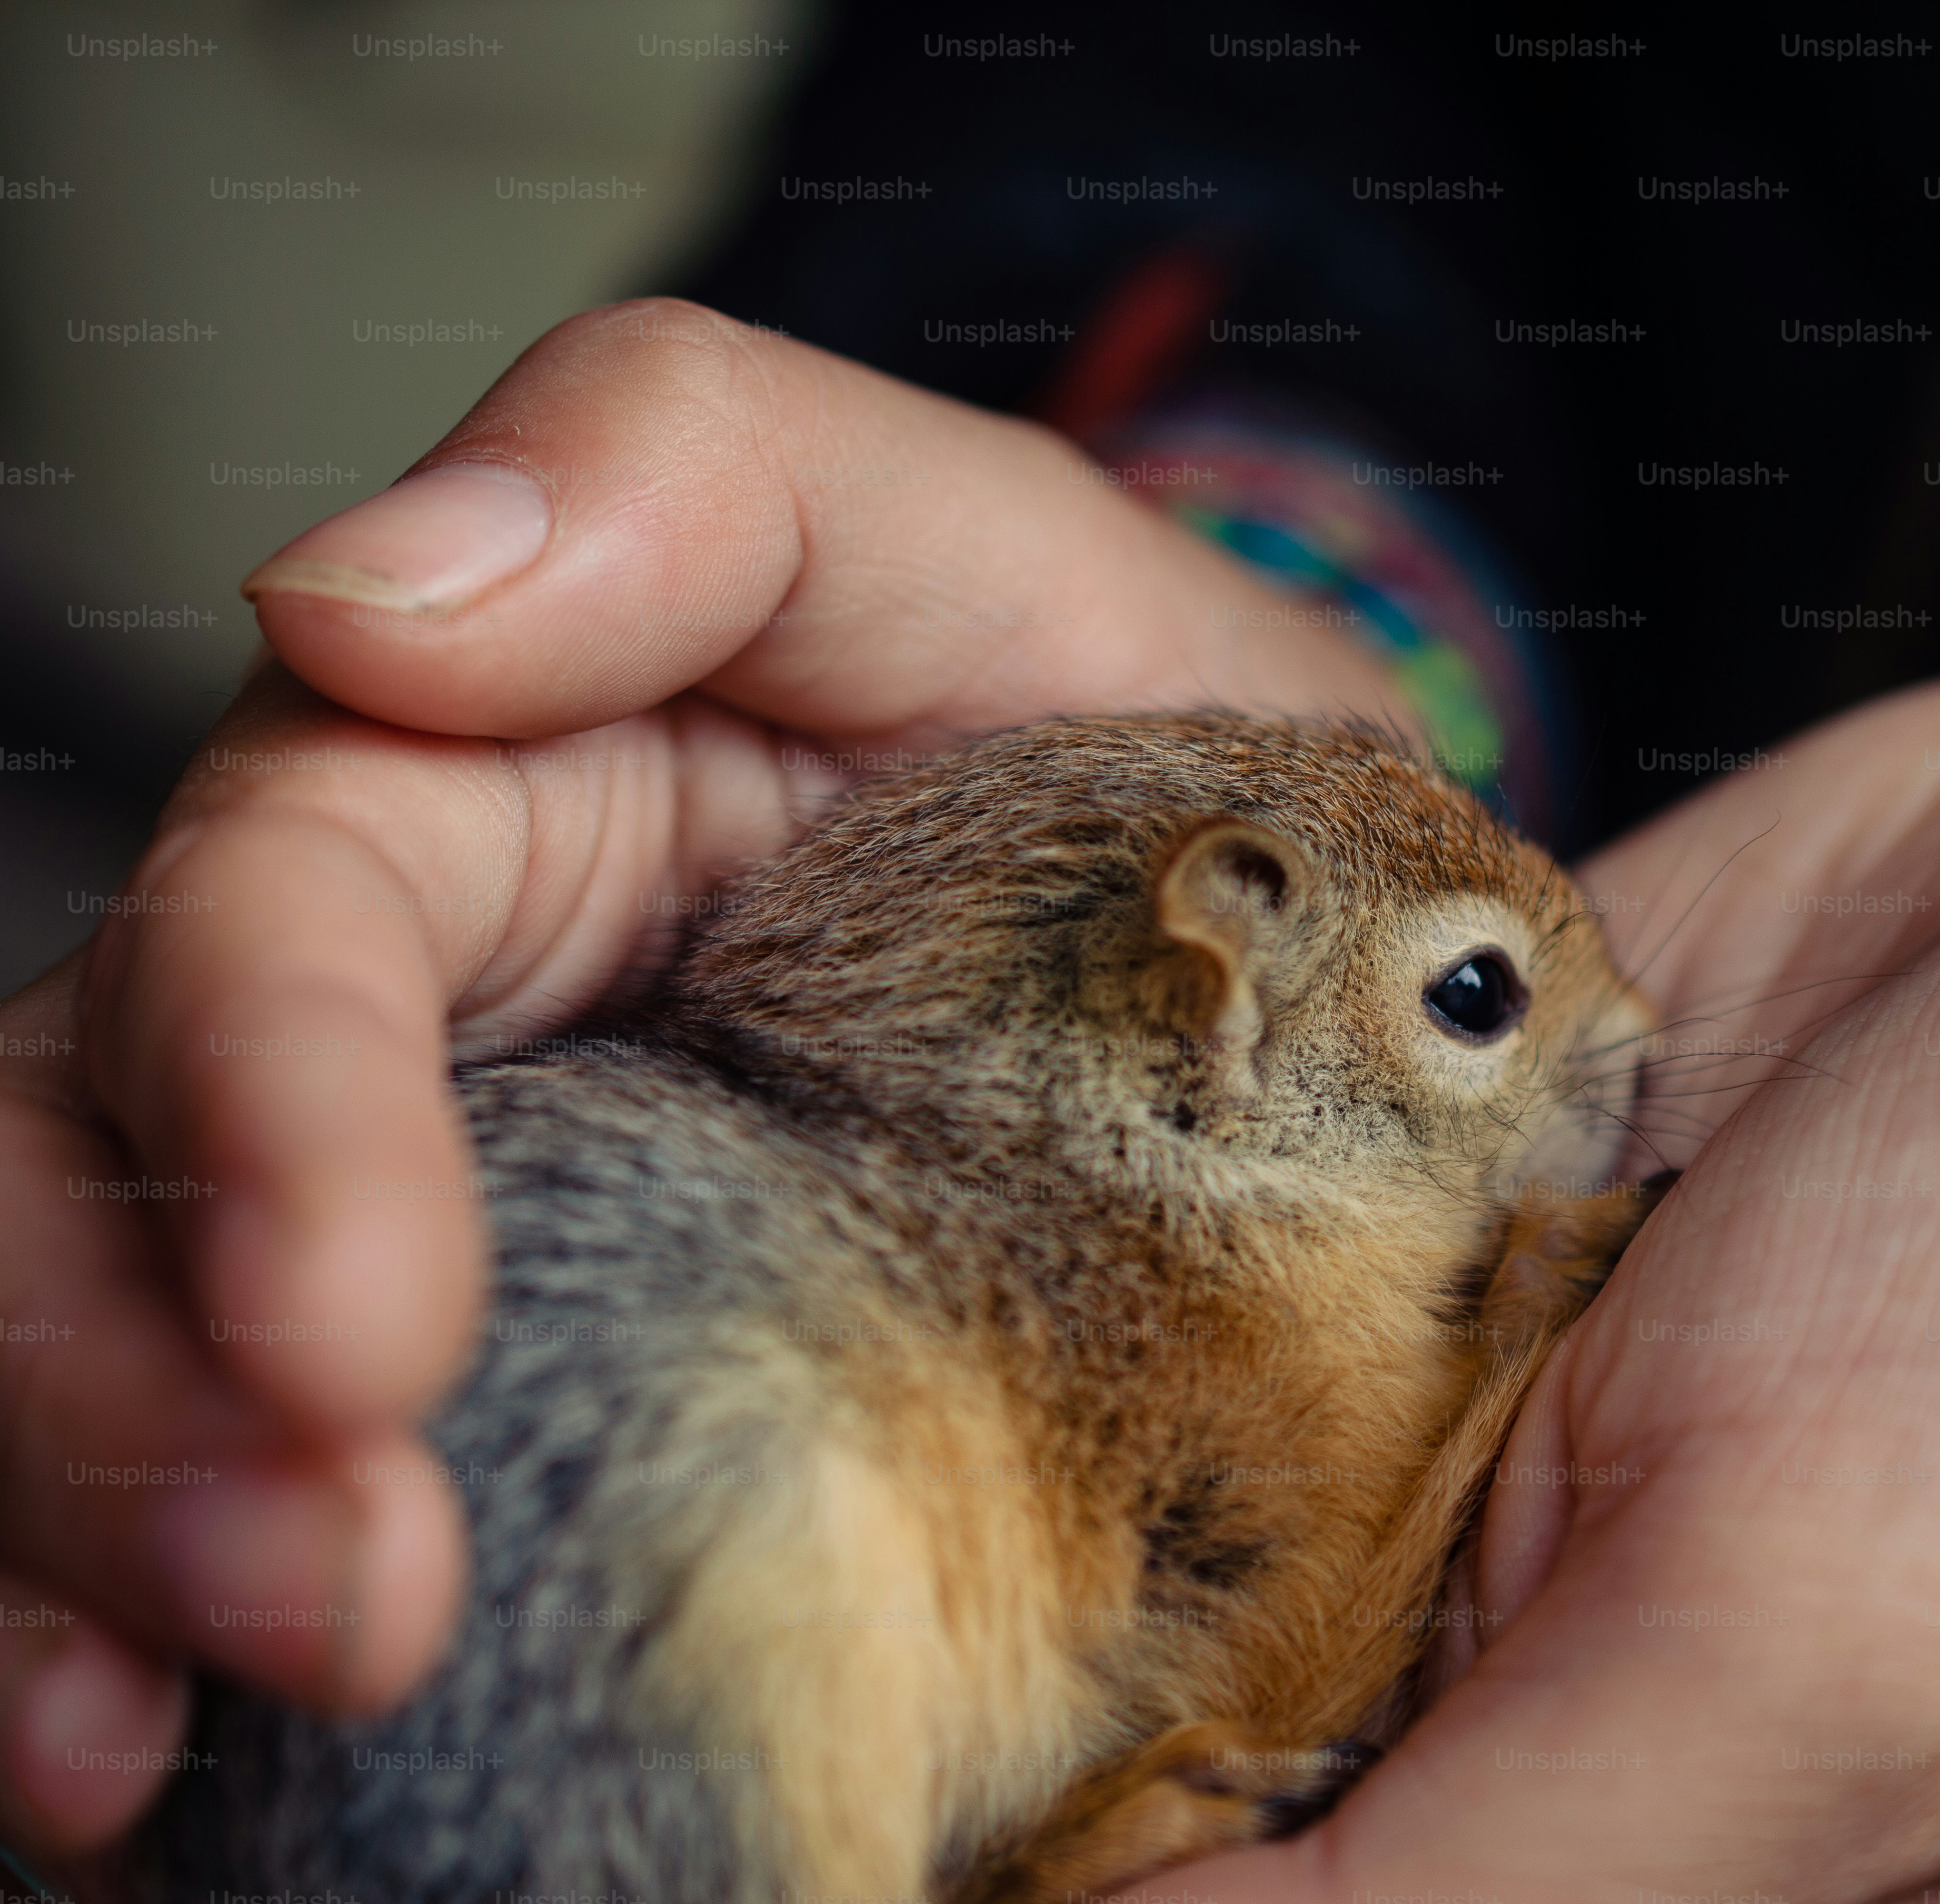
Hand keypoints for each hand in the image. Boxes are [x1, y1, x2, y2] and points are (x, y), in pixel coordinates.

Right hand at [0, 299, 1415, 1857]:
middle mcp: (387, 1043)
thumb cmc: (1133, 746)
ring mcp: (441, 1255)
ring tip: (155, 1767)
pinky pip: (244, 1555)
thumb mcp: (988, 560)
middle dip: (137, 1414)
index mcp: (465, 812)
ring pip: (107, 1397)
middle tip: (327, 1599)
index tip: (360, 1329)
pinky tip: (191, 1804)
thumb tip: (362, 589)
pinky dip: (175, 1680)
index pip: (268, 940)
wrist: (1313, 999)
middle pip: (96, 1199)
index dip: (263, 1118)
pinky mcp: (511, 1436)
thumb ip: (701, 480)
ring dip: (105, 1574)